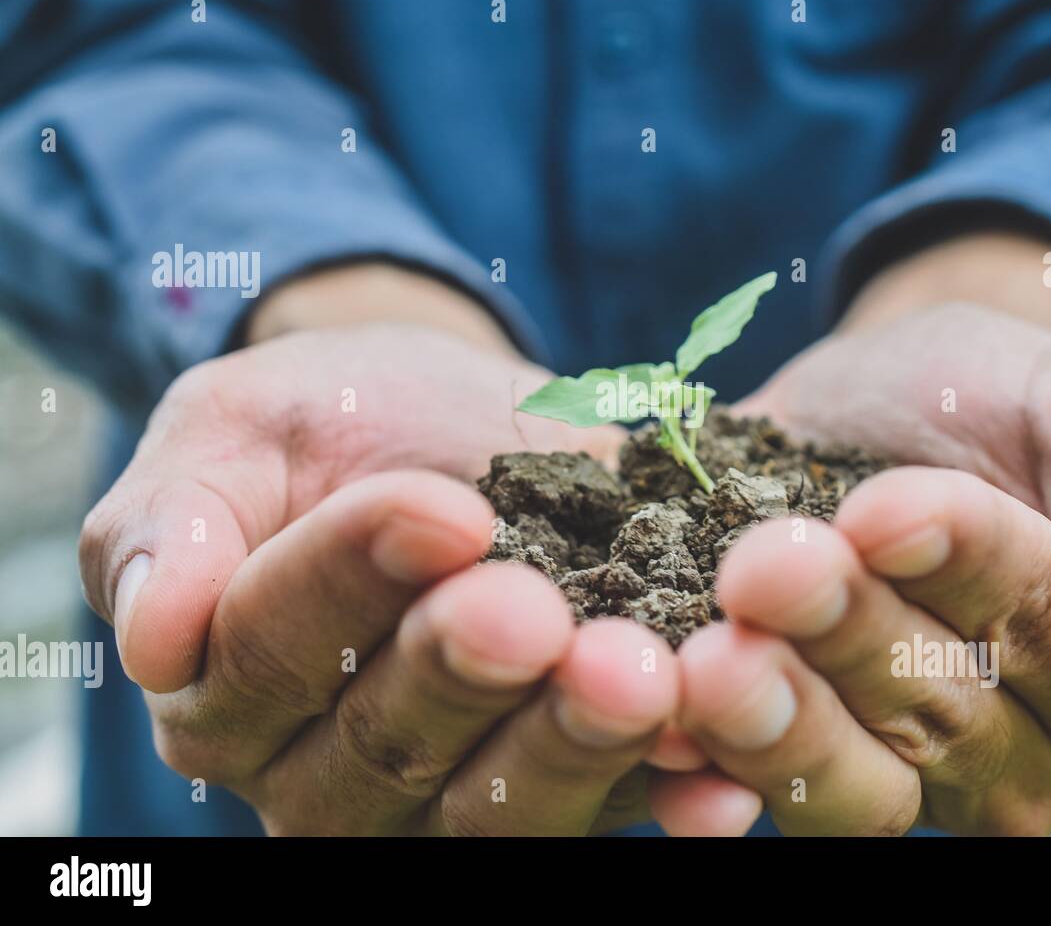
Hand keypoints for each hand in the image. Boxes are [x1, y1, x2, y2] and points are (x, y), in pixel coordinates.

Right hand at [79, 265, 681, 834]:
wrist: (459, 422)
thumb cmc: (337, 420)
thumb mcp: (237, 428)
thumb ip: (174, 519)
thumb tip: (149, 633)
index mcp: (226, 687)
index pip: (270, 648)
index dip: (349, 578)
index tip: (444, 509)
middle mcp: (322, 771)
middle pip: (384, 745)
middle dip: (464, 672)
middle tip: (538, 610)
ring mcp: (445, 797)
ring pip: (494, 808)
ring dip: (570, 746)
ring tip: (638, 677)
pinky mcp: (558, 791)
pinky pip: (604, 814)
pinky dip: (662, 798)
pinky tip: (718, 782)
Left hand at [653, 236, 1050, 834]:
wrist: (868, 390)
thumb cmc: (996, 399)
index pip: (1041, 627)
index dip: (966, 565)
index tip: (885, 504)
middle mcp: (1001, 746)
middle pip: (936, 705)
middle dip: (848, 632)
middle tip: (768, 567)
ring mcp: (884, 758)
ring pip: (847, 773)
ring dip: (774, 719)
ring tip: (706, 658)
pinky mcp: (777, 749)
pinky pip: (746, 781)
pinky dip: (701, 762)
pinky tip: (660, 722)